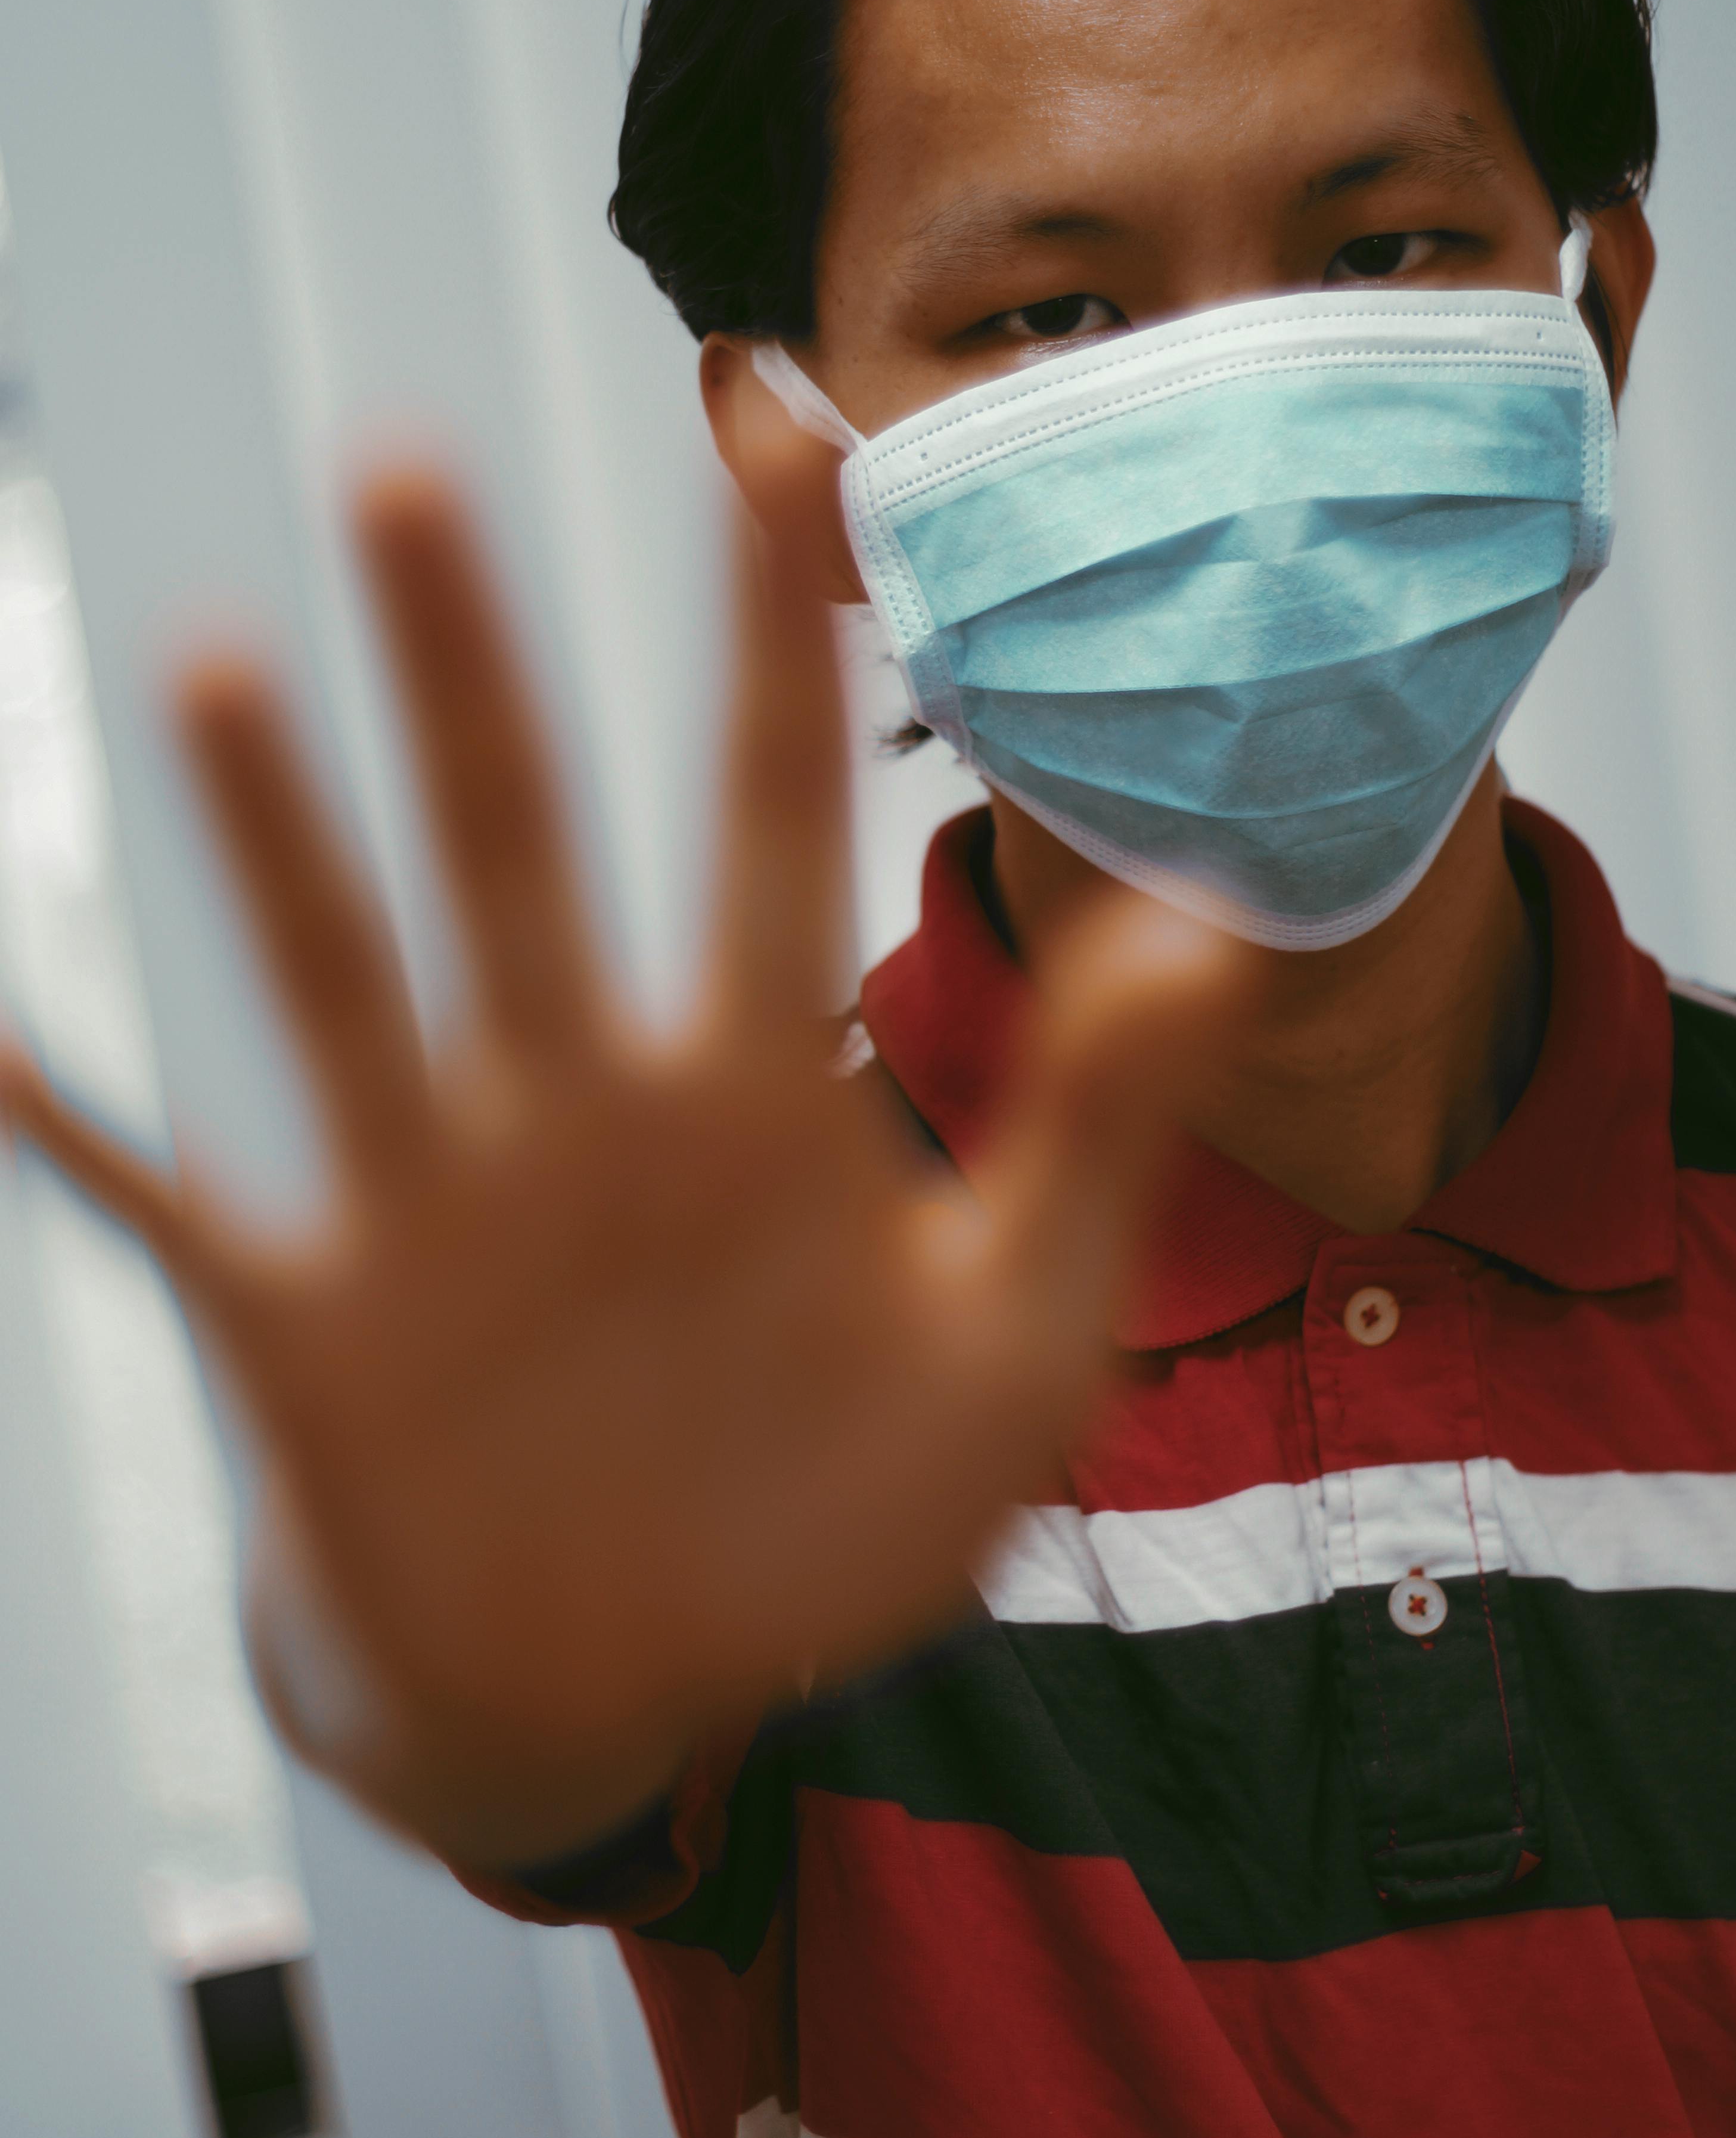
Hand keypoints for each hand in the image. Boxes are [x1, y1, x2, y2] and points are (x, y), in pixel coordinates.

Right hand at [0, 465, 1224, 1867]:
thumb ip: (1100, 1135)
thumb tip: (1220, 923)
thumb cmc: (826, 1518)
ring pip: (346, 980)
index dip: (772, 640)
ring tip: (216, 661)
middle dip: (467, 674)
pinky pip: (168, 1202)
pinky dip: (73, 1126)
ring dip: (279, 834)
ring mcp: (434, 1204)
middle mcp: (576, 1105)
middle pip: (520, 847)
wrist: (635, 1694)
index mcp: (753, 1097)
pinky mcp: (314, 1322)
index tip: (771, 443)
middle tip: (408, 468)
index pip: (770, 819)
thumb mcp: (1013, 1341)